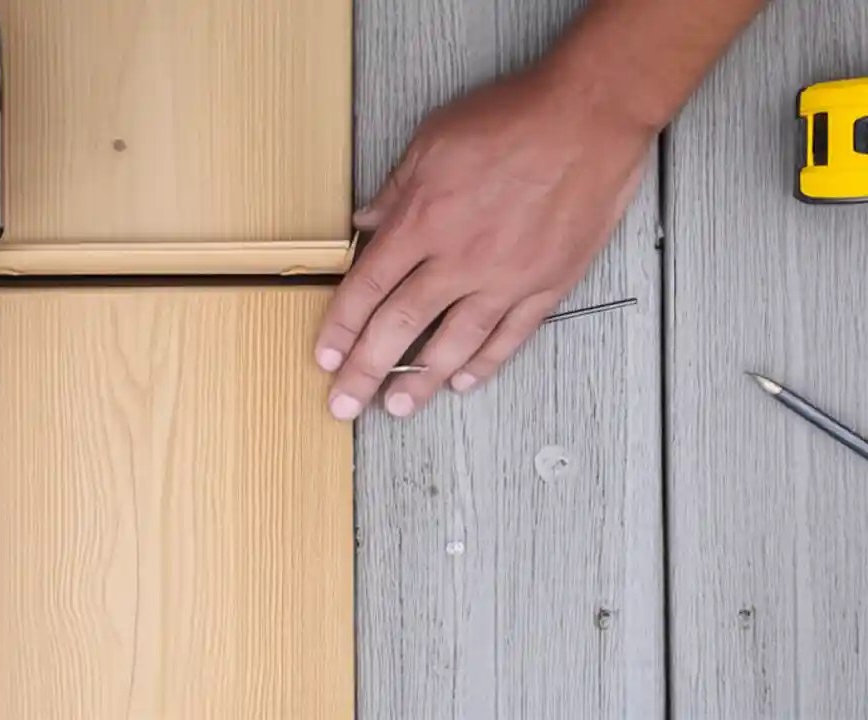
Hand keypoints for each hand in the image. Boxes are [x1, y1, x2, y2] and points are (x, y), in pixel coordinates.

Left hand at [315, 62, 652, 420]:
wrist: (590, 116)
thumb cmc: (514, 118)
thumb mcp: (433, 139)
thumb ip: (395, 189)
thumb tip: (366, 222)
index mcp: (422, 221)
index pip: (366, 287)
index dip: (341, 328)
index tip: (326, 357)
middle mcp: (458, 259)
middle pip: (399, 326)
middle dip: (365, 371)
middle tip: (345, 404)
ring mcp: (505, 277)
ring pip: (453, 343)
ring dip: (421, 381)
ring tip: (397, 409)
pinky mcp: (547, 284)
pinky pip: (509, 336)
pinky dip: (485, 364)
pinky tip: (463, 383)